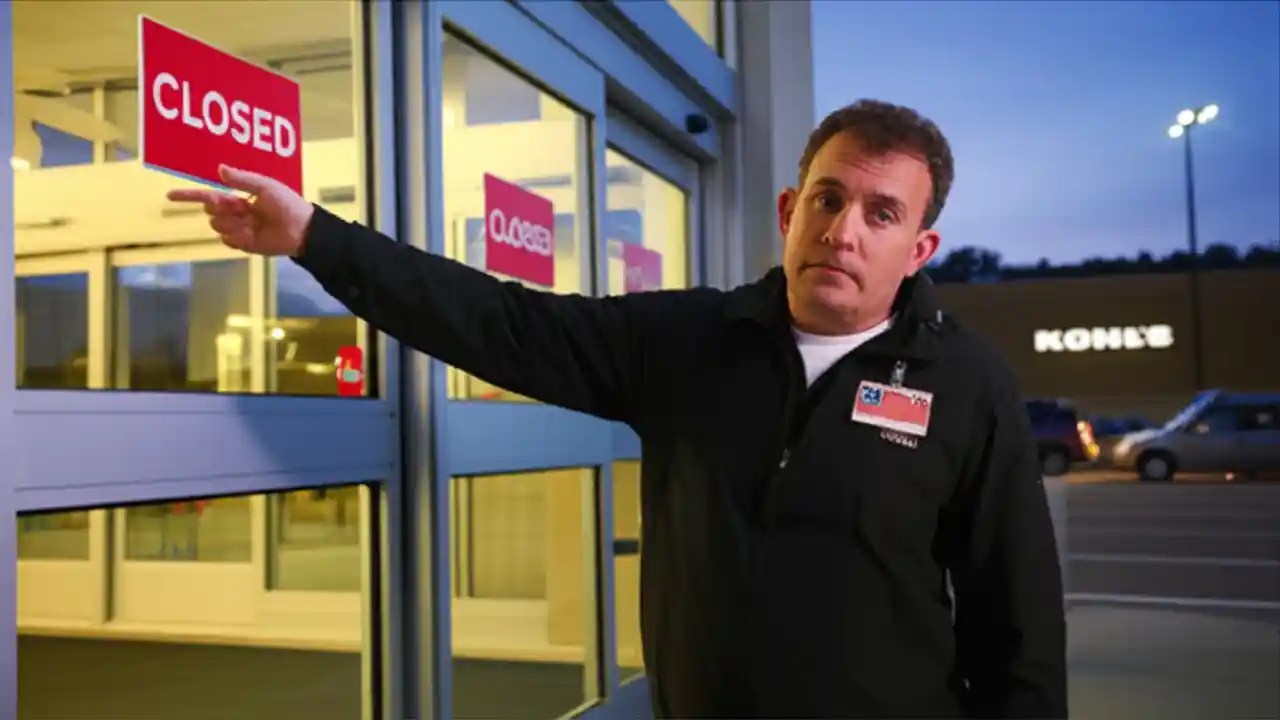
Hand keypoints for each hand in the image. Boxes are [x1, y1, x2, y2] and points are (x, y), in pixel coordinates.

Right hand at [167, 164, 314, 256]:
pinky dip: (238, 237)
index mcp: (237, 197)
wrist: (302, 229)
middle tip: (242, 207)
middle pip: (210, 212)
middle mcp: (234, 213)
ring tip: (253, 223)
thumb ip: (242, 179)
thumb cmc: (286, 203)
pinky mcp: (243, 245)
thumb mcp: (265, 186)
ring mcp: (237, 230)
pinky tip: (253, 235)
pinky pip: (228, 241)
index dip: (189, 196)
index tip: (170, 196)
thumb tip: (219, 169)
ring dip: (233, 223)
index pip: (207, 196)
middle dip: (221, 208)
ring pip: (217, 227)